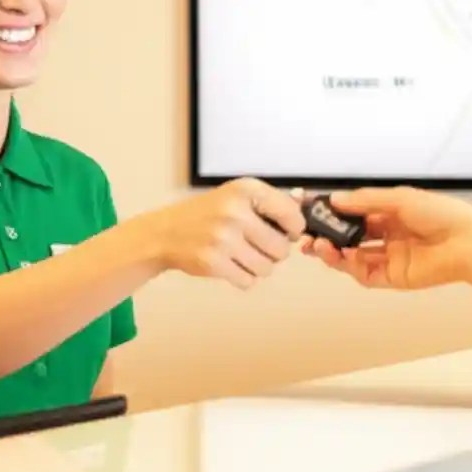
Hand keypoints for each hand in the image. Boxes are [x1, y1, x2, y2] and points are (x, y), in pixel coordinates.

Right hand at [149, 178, 305, 289]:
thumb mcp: (237, 196)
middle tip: (257, 245)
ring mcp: (223, 238)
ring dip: (259, 266)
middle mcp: (235, 212)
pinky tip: (230, 264)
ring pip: (268, 268)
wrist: (165, 232)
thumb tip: (306, 210)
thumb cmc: (208, 214)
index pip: (293, 216)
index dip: (294, 228)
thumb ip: (272, 203)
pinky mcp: (213, 262)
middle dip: (275, 252)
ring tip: (241, 254)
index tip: (285, 231)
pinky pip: (249, 281)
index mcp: (246, 190)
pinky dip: (243, 277)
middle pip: (282, 248)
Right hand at [300, 186, 471, 289]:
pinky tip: (341, 256)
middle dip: (327, 236)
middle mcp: (389, 235)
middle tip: (307, 234)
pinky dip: (350, 266)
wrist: (468, 243)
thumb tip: (335, 199)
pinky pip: (365, 274)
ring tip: (317, 245)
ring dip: (333, 252)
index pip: (355, 213)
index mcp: (391, 213)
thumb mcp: (399, 198)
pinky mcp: (394, 277)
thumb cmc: (441, 214)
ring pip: (353, 257)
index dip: (333, 213)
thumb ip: (365, 201)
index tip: (311, 210)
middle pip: (350, 237)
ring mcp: (390, 257)